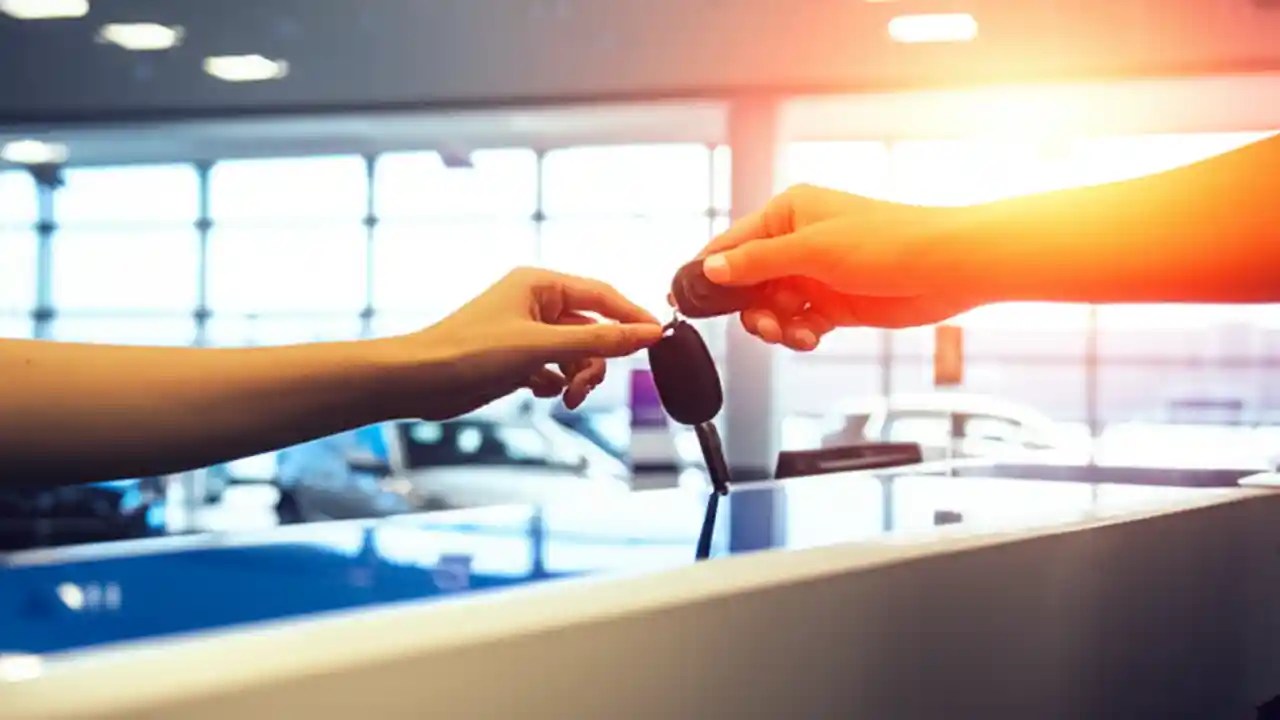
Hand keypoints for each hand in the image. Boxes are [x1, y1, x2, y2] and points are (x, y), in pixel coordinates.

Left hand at [390, 268, 662, 419]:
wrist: (418, 382)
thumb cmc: (468, 353)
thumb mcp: (543, 347)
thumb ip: (600, 341)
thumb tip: (648, 334)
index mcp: (540, 284)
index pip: (602, 295)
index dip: (631, 317)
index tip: (657, 340)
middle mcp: (534, 302)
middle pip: (591, 329)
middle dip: (595, 360)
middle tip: (586, 385)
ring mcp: (524, 330)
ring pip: (574, 353)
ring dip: (577, 377)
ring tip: (566, 397)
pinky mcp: (514, 357)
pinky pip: (554, 368)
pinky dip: (555, 382)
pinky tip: (541, 391)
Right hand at [690, 185, 983, 349]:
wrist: (946, 268)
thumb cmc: (888, 242)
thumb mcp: (812, 251)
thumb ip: (757, 262)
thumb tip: (710, 268)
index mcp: (788, 213)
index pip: (731, 243)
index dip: (707, 271)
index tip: (685, 298)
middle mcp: (798, 241)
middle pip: (747, 282)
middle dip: (749, 307)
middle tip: (763, 325)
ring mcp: (816, 273)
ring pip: (772, 306)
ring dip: (774, 325)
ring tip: (792, 333)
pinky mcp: (835, 301)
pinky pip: (799, 322)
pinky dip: (798, 333)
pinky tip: (812, 336)